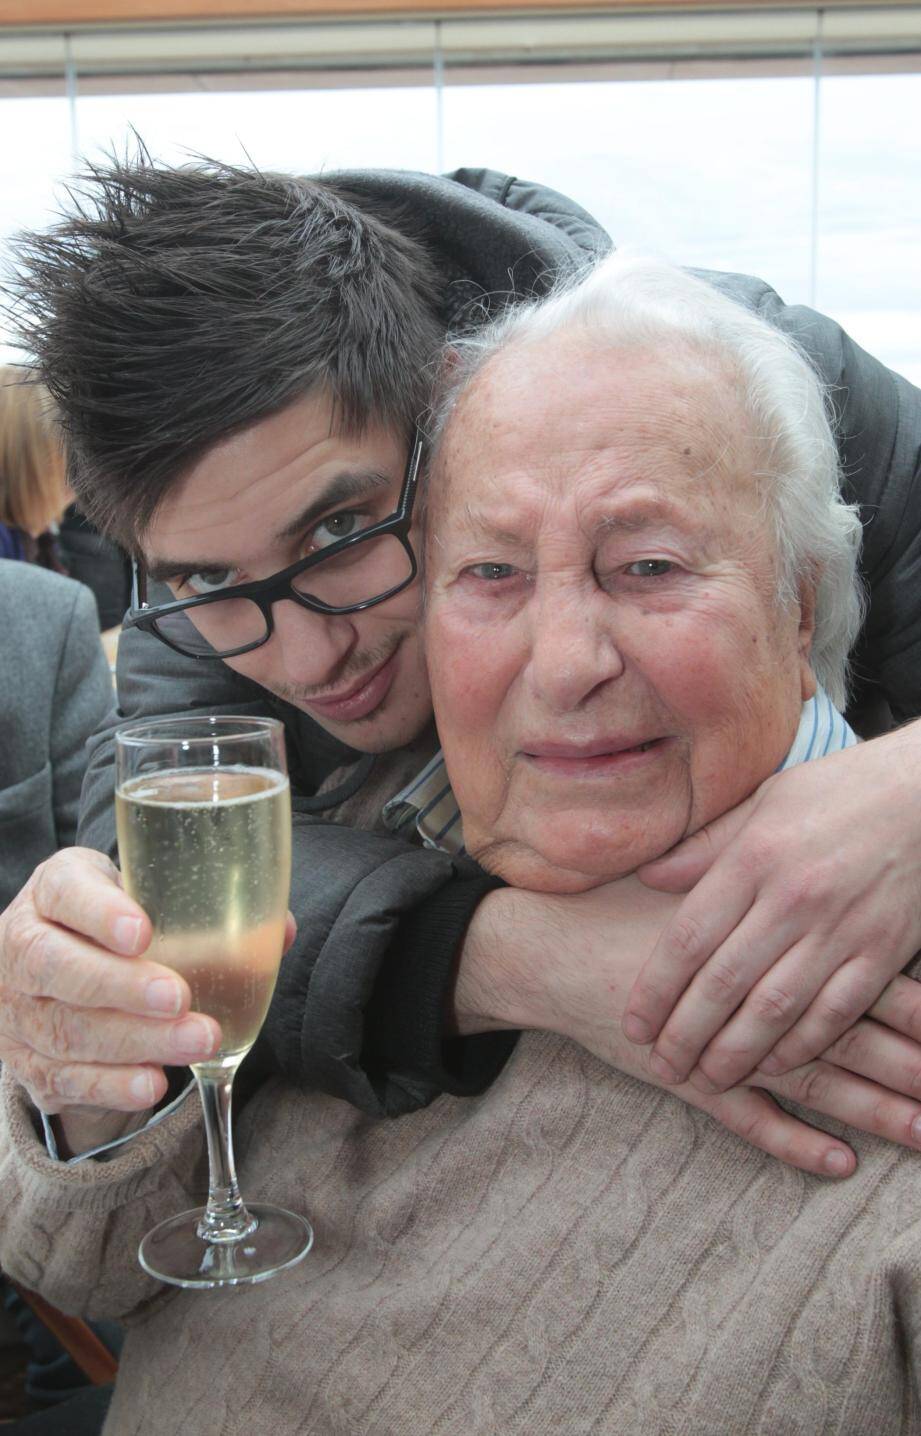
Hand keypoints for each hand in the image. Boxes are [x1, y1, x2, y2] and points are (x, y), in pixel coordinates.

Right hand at [0, 848, 221, 1139]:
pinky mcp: (29, 1064)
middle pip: (58, 967)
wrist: (59, 970)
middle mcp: (22, 946)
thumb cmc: (114, 927)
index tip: (142, 931)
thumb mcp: (143, 898)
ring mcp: (19, 1011)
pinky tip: (153, 1084)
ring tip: (199, 1041)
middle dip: (122, 986)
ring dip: (136, 1042)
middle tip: (179, 998)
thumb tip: (283, 930)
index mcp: (53, 891)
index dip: (100, 913)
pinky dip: (112, 1086)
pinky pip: (66, 1081)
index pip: (66, 892)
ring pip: (67, 1031)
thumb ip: (207, 911)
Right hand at [458, 880, 920, 1176]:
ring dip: (873, 1110)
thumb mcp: (696, 873)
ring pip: (811, 1082)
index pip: (849, 971)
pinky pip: (749, 1119)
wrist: (548, 947)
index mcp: (759, 934)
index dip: (908, 1000)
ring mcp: (718, 1041)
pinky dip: (794, 1141)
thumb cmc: (622, 906)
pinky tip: (840, 1162)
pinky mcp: (690, 1079)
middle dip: (908, 1065)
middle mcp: (747, 990)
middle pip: (847, 1032)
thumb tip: (812, 851)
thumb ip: (750, 864)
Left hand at [624, 724, 920, 1091]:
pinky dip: (799, 1045)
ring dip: (735, 1053)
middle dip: (685, 1034)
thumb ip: (706, 846)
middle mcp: (793, 897)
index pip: (687, 938)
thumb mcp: (764, 801)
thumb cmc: (838, 792)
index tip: (634, 1024)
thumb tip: (648, 877)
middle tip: (662, 1066)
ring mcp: (841, 928)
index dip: (655, 991)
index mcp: (755, 857)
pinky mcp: (883, 952)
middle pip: (723, 983)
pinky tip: (771, 1064)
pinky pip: (834, 1014)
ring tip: (708, 1079)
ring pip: (774, 1009)